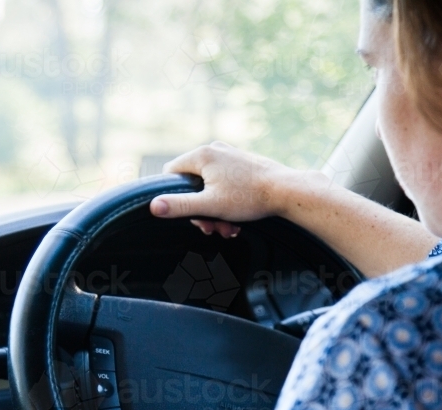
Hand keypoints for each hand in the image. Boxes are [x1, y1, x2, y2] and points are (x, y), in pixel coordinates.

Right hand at [149, 141, 293, 237]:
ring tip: (228, 228)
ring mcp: (230, 156)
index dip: (174, 196)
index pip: (171, 173)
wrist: (287, 191)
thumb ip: (179, 206)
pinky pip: (225, 185)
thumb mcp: (209, 206)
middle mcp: (214, 150)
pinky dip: (227, 203)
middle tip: (211, 227)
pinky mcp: (242, 164)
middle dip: (200, 210)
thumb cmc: (250, 197)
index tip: (188, 213)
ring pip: (210, 188)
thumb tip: (153, 206)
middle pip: (192, 184)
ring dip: (215, 211)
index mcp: (202, 155)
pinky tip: (236, 221)